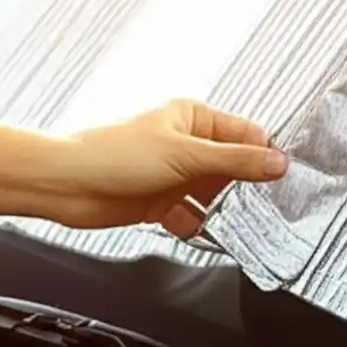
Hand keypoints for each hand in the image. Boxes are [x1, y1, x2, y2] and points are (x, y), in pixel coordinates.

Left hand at [41, 99, 286, 236]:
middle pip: (232, 168)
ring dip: (219, 209)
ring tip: (227, 219)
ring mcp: (174, 174)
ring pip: (213, 195)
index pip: (245, 134)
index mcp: (193, 118)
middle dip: (242, 187)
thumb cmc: (112, 155)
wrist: (66, 185)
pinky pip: (192, 216)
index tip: (280, 176)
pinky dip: (196, 225)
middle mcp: (186, 145)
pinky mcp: (161, 202)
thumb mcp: (185, 155)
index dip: (263, 154)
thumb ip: (235, 162)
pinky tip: (196, 229)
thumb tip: (277, 162)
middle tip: (258, 203)